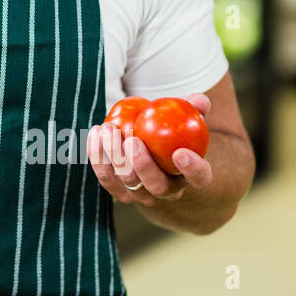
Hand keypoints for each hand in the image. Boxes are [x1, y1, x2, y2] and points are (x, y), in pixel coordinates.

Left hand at [88, 93, 213, 205]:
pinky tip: (95, 132)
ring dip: (115, 155)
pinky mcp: (118, 190)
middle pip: (157, 186)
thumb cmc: (172, 134)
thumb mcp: (186, 121)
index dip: (193, 169)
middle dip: (143, 164)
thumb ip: (195, 110)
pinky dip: (98, 155)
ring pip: (127, 182)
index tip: (180, 153)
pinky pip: (105, 177)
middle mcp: (167, 191)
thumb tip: (200, 100)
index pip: (200, 178)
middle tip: (132, 139)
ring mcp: (142, 195)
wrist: (153, 156)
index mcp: (191, 177)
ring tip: (108, 128)